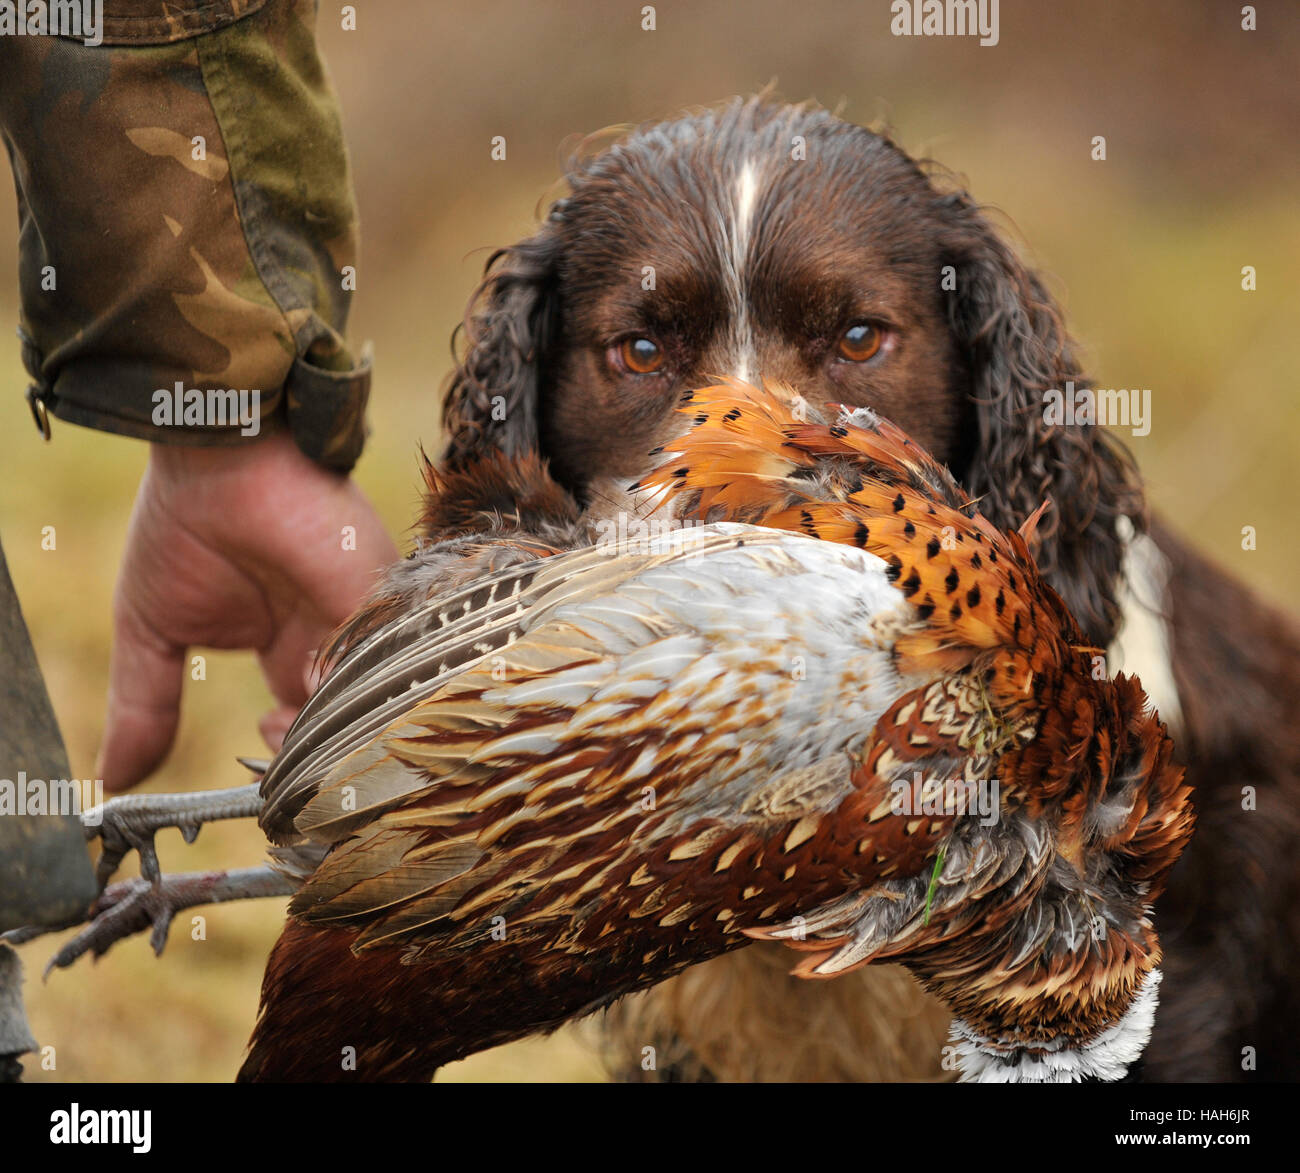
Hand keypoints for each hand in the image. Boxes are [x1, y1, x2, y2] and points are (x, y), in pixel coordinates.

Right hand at [97, 431, 398, 791]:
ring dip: (332, 716)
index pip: (303, 719)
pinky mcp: (380, 592)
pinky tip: (316, 675)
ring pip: (369, 695)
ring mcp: (360, 615)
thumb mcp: (153, 630)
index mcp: (287, 646)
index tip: (260, 740)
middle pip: (343, 716)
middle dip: (314, 741)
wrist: (217, 456)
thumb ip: (144, 706)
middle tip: (277, 732)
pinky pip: (384, 658)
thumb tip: (113, 778)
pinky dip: (354, 681)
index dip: (286, 744)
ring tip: (291, 702)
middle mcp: (331, 635)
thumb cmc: (183, 527)